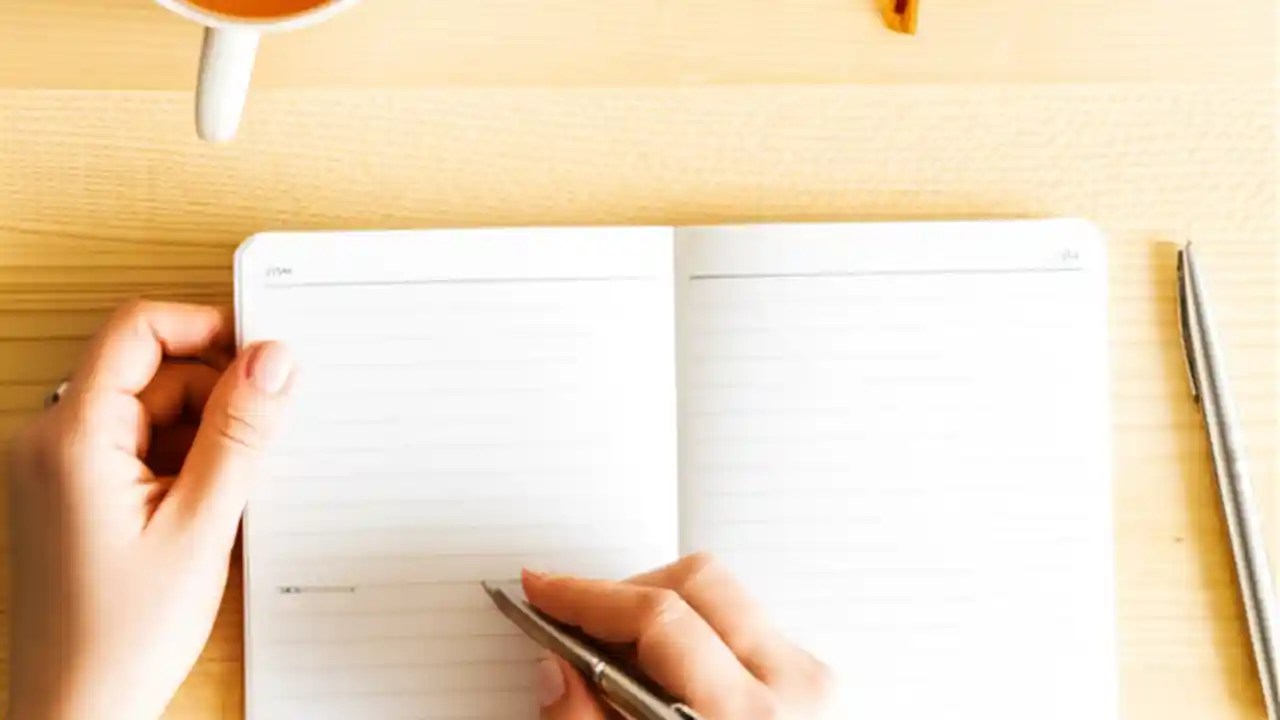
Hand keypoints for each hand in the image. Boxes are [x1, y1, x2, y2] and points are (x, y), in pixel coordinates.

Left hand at [6, 301, 294, 719]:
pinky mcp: (71, 490)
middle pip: (150, 371)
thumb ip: (241, 434)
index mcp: (72, 439)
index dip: (205, 328)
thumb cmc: (122, 637)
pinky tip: (200, 509)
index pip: (136, 329)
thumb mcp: (201, 525)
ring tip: (220, 499)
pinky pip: (137, 444)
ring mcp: (57, 467)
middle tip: (254, 450)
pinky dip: (179, 461)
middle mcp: (51, 442)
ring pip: (149, 409)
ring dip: (200, 435)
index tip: (260, 353)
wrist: (79, 709)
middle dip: (212, 397)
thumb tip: (273, 360)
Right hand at [523, 553, 833, 719]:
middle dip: (622, 595)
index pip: (658, 616)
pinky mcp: (816, 688)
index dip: (585, 596)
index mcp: (746, 718)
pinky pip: (744, 629)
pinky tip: (661, 677)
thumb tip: (555, 671)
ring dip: (660, 613)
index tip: (542, 591)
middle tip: (571, 624)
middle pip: (696, 585)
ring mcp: (813, 685)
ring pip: (723, 598)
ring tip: (617, 659)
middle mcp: (793, 689)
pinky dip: (694, 638)